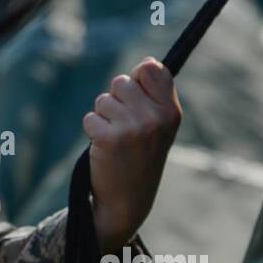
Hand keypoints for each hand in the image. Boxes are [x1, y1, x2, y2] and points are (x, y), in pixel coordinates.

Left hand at [82, 57, 181, 251]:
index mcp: (171, 112)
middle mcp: (155, 118)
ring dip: (104, 117)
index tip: (137, 98)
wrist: (128, 199)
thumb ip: (155, 94)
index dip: (138, 77)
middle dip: (116, 100)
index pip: (152, 68)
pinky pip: (90, 117)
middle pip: (121, 81)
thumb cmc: (141, 157)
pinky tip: (105, 147)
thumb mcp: (160, 126)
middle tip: (125, 127)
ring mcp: (133, 128)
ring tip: (116, 139)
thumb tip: (147, 62)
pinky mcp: (109, 138)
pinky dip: (93, 130)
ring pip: (103, 100)